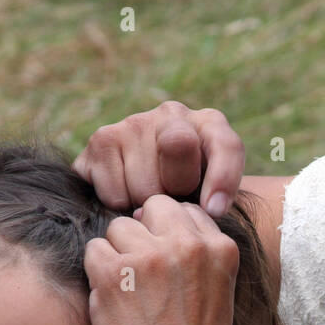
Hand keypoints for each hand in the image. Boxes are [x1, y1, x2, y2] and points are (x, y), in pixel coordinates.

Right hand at [74, 101, 245, 216]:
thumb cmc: (191, 194)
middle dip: (177, 192)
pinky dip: (120, 207)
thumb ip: (223, 195)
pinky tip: (126, 194)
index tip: (215, 210)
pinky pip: (114, 194)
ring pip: (143, 186)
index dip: (222, 178)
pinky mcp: (101, 140)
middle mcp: (171, 114)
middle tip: (174, 199)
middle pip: (178, 156)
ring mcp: (133, 123)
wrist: (146, 185)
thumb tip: (211, 209)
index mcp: (209, 124)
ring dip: (147, 206)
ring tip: (150, 199)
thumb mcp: (218, 192)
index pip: (224, 144)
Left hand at [83, 195, 237, 324]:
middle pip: (152, 207)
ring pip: (119, 227)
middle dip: (144, 234)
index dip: (169, 236)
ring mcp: (149, 256)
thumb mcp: (217, 290)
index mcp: (220, 247)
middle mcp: (187, 244)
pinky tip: (114, 302)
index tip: (168, 268)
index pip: (185, 211)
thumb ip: (195, 251)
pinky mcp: (114, 272)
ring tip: (130, 294)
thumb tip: (148, 217)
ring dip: (118, 255)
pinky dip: (97, 274)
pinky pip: (93, 249)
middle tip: (144, 277)